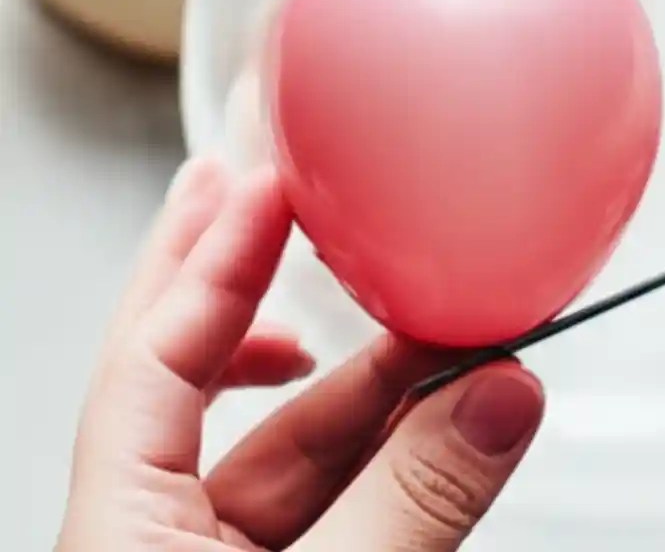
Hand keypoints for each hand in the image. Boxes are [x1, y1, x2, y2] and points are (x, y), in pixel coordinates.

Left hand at [56, 158, 543, 550]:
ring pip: (291, 446)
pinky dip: (386, 448)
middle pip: (193, 377)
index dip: (214, 263)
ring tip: (424, 324)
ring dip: (365, 382)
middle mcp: (159, 534)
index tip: (267, 188)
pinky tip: (423, 418)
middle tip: (267, 192)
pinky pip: (331, 496)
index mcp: (125, 530)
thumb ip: (412, 501)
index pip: (154, 359)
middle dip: (236, 281)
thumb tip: (499, 400)